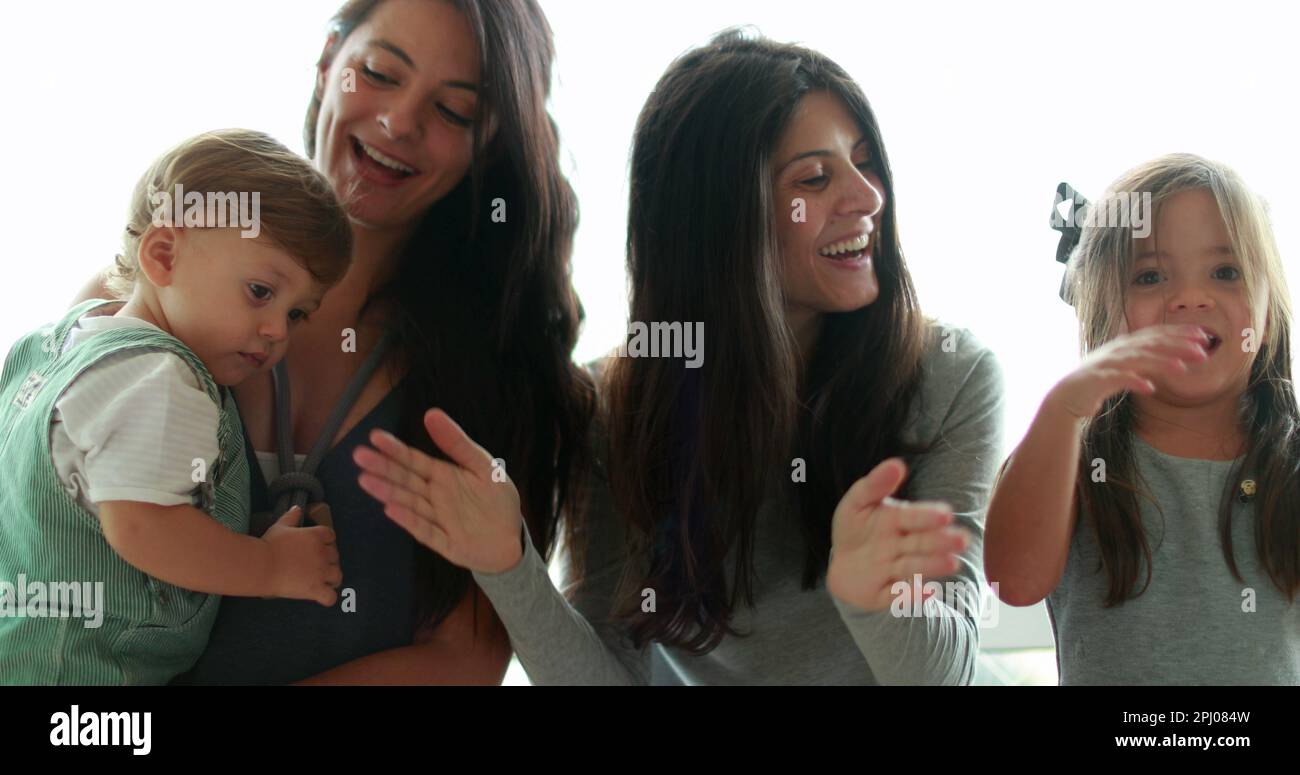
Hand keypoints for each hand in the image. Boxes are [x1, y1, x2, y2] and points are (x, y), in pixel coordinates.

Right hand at [262, 506, 340, 605]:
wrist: (261, 565)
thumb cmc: (269, 545)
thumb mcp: (280, 526)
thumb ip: (291, 516)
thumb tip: (297, 507)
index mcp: (316, 536)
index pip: (331, 536)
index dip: (326, 542)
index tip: (318, 547)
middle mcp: (323, 553)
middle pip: (335, 556)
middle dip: (328, 561)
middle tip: (316, 565)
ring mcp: (321, 572)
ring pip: (337, 576)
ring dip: (332, 578)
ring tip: (323, 581)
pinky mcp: (316, 589)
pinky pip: (331, 597)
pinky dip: (328, 598)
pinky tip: (321, 597)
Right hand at [353, 409, 524, 573]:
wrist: (512, 540)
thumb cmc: (496, 500)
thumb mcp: (483, 465)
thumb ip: (458, 443)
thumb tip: (431, 414)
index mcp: (443, 476)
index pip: (414, 460)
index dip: (395, 449)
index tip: (374, 437)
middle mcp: (434, 497)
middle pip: (405, 480)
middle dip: (383, 468)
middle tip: (359, 456)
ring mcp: (437, 520)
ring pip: (409, 504)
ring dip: (388, 492)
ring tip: (366, 480)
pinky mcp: (445, 543)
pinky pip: (426, 531)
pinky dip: (409, 521)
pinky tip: (391, 509)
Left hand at [826, 458, 969, 612]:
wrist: (842, 564)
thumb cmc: (855, 528)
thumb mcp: (858, 502)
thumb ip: (875, 485)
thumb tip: (897, 464)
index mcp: (897, 521)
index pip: (913, 517)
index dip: (927, 516)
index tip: (945, 513)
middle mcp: (900, 546)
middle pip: (921, 543)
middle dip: (940, 542)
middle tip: (962, 540)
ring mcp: (892, 571)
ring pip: (913, 567)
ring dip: (932, 566)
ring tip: (953, 564)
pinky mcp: (882, 593)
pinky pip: (895, 595)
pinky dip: (910, 595)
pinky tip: (928, 593)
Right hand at [1046, 324, 1209, 419]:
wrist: (1067, 397)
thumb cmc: (1098, 383)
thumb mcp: (1125, 367)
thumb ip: (1145, 361)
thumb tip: (1173, 359)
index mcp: (1125, 344)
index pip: (1156, 333)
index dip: (1180, 333)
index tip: (1204, 335)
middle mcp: (1118, 350)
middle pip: (1152, 343)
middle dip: (1178, 345)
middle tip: (1203, 350)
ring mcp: (1108, 363)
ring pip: (1139, 358)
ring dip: (1161, 362)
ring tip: (1182, 368)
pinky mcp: (1098, 379)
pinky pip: (1118, 379)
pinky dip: (1134, 381)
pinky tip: (1149, 388)